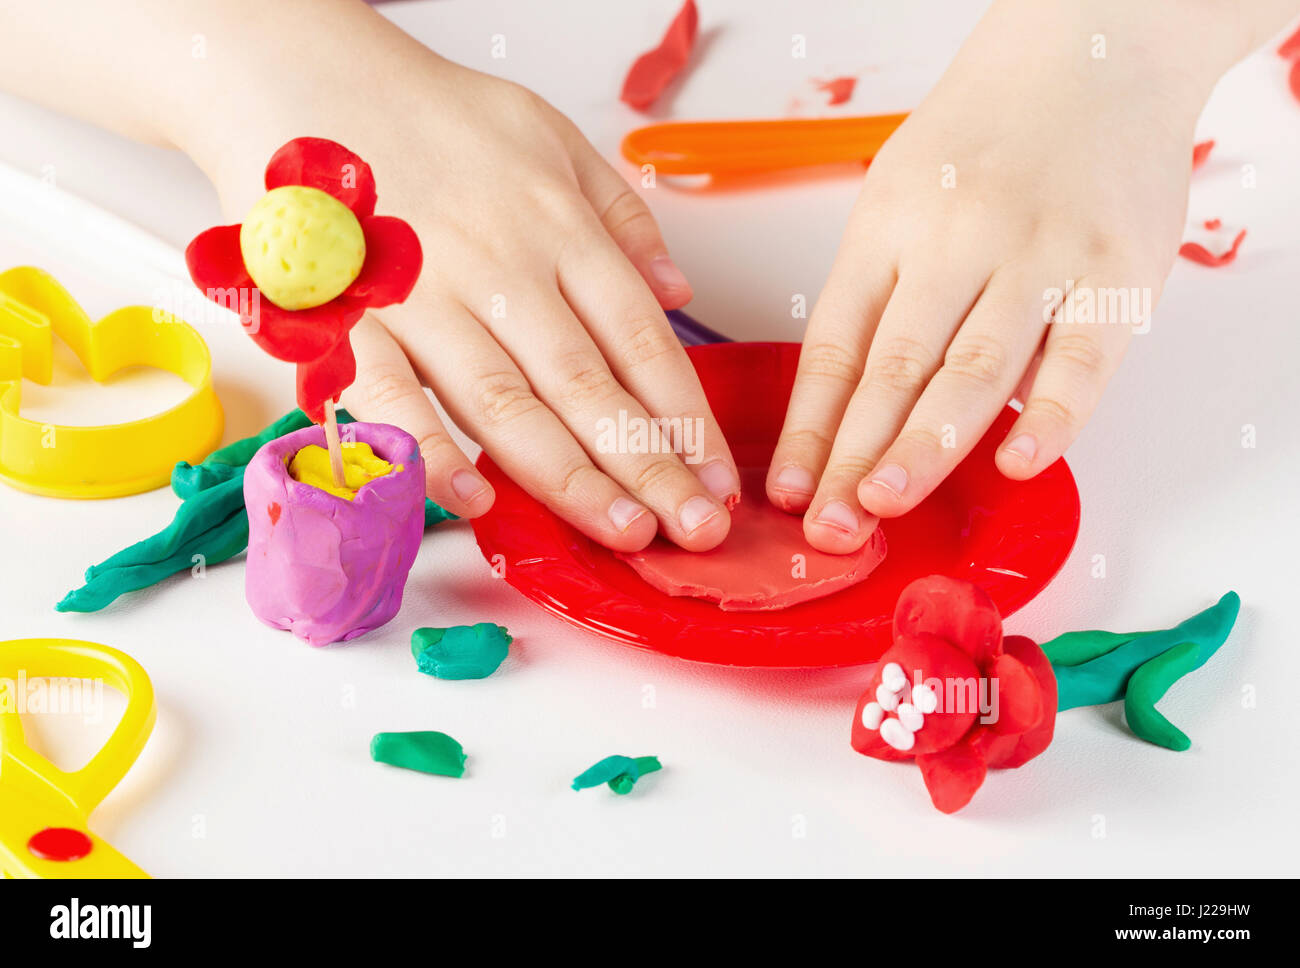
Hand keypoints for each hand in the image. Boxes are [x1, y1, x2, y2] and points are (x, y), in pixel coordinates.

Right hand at [191, 10, 739, 551]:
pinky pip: (391, 399)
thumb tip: (678, 292)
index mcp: (557, 226)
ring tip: (623, 532)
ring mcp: (421, 297)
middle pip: (589, 386)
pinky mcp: (346, 319)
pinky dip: (431, 452)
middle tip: (695, 531)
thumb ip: (620, 214)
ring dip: (570, 478)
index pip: (640, 340)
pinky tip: (478, 502)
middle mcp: (500, 267)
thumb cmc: (429, 114)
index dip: (686, 417)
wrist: (299, 75)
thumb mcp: (549, 135)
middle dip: (649, 468)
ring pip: (507, 405)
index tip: (718, 475)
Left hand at [767, 0, 1222, 551]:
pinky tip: (1014, 464)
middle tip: (829, 525)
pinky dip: (1050, 419)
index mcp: (890, 226)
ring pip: (974, 370)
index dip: (810, 427)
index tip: (790, 489)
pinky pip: (1081, 359)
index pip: (837, 346)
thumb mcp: (900, 197)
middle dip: (854, 455)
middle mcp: (958, 240)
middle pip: (894, 367)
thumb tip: (850, 410)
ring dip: (924, 447)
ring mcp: (1040, 255)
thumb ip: (882, 294)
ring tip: (884, 503)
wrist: (1094, 54)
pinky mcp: (1118, 270)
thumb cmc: (985, 139)